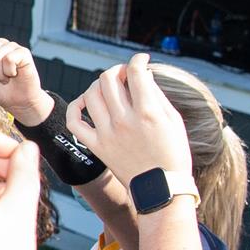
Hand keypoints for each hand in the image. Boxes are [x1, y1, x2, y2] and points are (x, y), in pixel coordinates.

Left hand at [66, 52, 191, 183]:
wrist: (161, 189)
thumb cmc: (173, 154)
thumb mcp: (174, 121)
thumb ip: (158, 95)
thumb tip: (143, 75)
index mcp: (147, 112)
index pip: (135, 72)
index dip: (138, 60)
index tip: (141, 61)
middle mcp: (124, 120)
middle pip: (108, 79)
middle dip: (117, 70)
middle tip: (124, 75)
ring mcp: (107, 134)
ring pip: (91, 94)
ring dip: (99, 84)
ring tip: (109, 88)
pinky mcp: (96, 146)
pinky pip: (74, 121)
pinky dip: (76, 107)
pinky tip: (86, 102)